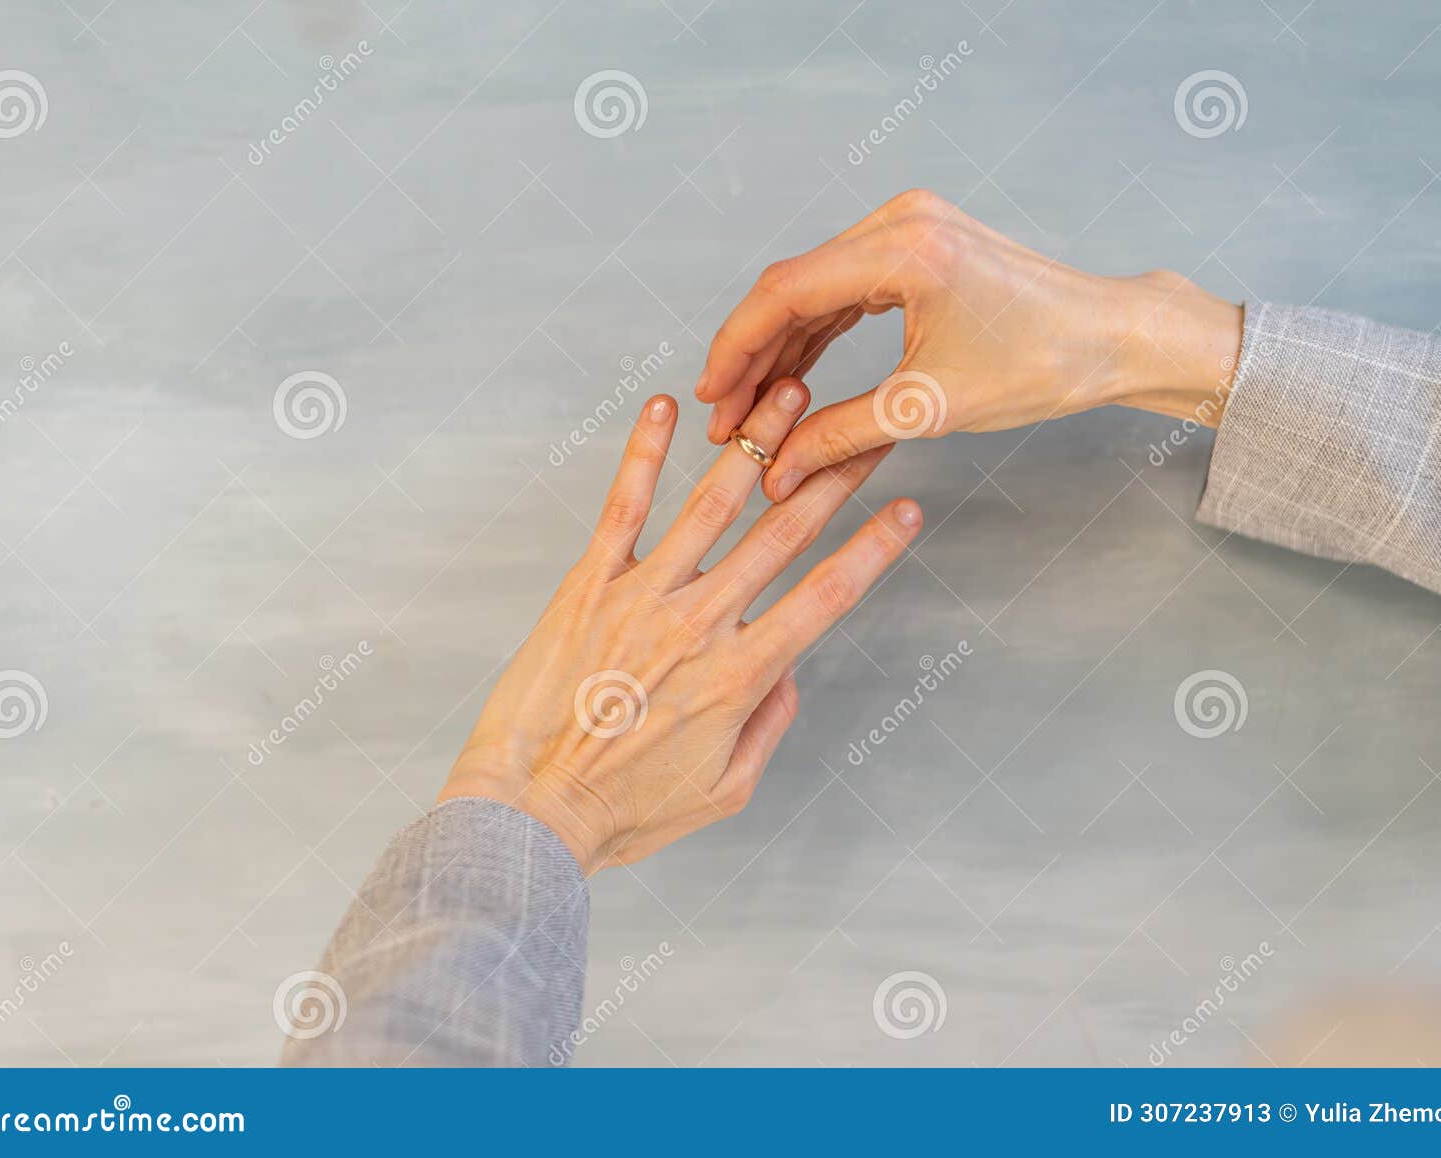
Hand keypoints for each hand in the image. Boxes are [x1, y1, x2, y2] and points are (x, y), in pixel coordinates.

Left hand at [438, 381, 920, 874]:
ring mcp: (642, 597)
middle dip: (832, 478)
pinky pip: (623, 507)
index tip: (907, 509)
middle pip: (782, 535)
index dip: (874, 548)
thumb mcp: (726, 791)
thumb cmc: (626, 811)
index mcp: (741, 676)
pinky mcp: (588, 586)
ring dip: (757, 444)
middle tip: (866, 434)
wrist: (532, 811)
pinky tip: (665, 407)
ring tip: (788, 393)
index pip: (826, 597)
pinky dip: (644, 454)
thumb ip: (769, 725)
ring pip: (713, 504)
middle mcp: (700, 624)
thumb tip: (790, 669)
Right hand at [694, 189, 1244, 500]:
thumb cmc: (1041, 363)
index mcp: (902, 250)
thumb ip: (841, 434)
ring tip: (750, 408)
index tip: (710, 397)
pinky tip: (794, 378)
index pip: (785, 292)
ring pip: (815, 288)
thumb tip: (779, 470)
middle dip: (752, 355)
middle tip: (725, 417)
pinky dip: (818, 332)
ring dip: (781, 347)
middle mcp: (899, 222)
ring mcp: (908, 227)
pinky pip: (846, 287)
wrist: (1111, 337)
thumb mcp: (929, 408)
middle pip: (791, 286)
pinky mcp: (918, 244)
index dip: (735, 348)